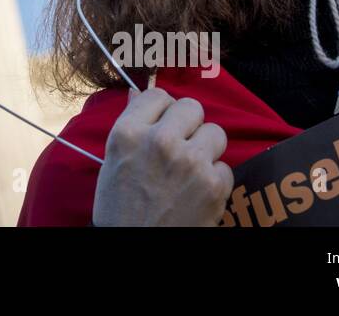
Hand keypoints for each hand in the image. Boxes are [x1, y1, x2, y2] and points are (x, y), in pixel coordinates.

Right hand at [92, 86, 232, 225]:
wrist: (135, 245)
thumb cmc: (119, 206)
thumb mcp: (113, 160)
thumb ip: (130, 124)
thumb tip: (137, 93)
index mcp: (128, 133)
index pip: (157, 95)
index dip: (162, 110)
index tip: (163, 123)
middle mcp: (160, 141)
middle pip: (192, 107)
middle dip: (188, 125)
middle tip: (180, 144)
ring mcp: (190, 162)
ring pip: (215, 132)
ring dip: (206, 148)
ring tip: (191, 167)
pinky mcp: (213, 185)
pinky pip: (225, 166)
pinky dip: (214, 179)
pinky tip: (197, 191)